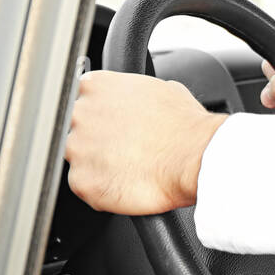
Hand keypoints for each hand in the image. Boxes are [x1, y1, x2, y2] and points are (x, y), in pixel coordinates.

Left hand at [66, 70, 226, 213]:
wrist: (197, 158)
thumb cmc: (186, 125)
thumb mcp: (164, 89)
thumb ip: (135, 92)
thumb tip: (140, 99)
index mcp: (96, 85)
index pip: (83, 98)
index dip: (101, 114)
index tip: (113, 124)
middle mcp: (80, 113)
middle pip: (77, 128)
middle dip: (97, 139)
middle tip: (125, 148)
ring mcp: (77, 149)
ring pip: (80, 158)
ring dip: (99, 164)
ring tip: (130, 168)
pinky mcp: (82, 181)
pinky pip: (85, 186)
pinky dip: (102, 189)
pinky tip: (127, 183)